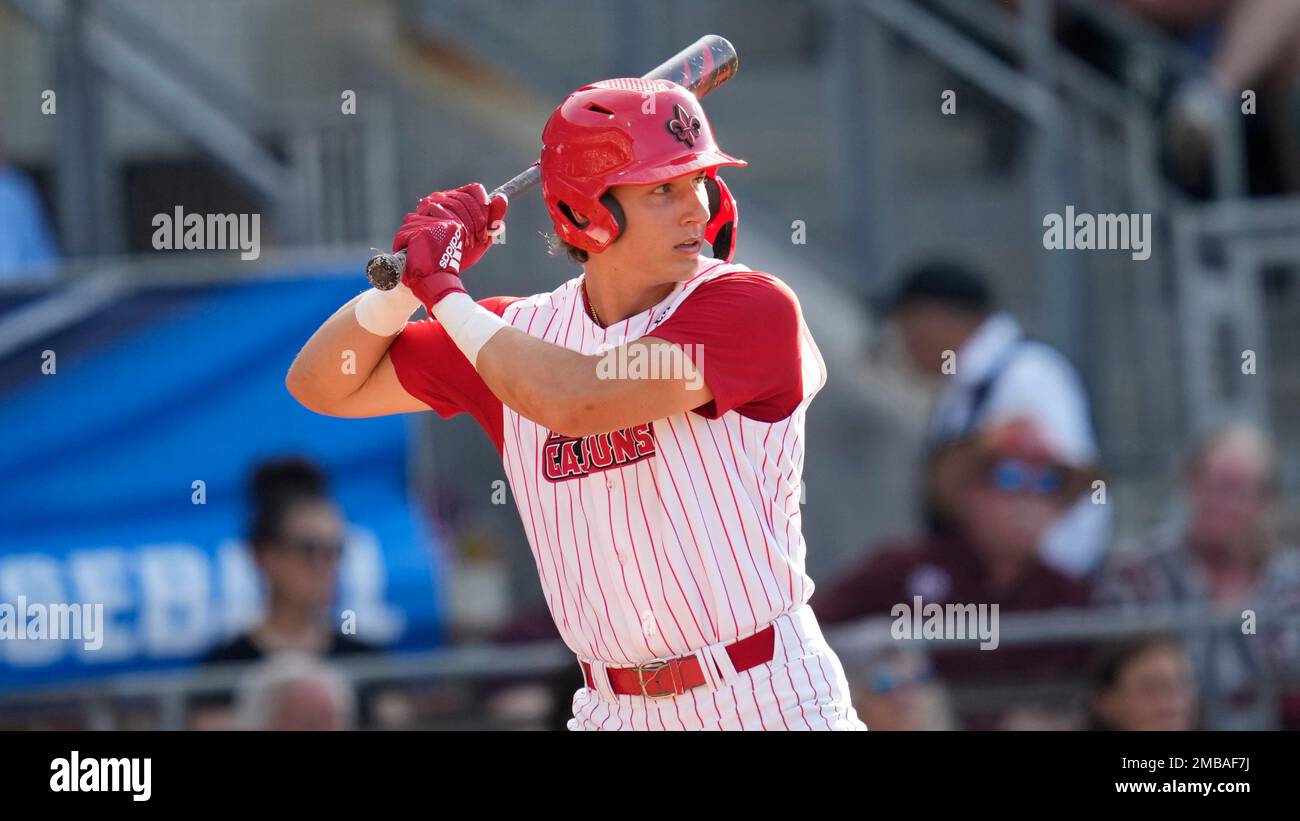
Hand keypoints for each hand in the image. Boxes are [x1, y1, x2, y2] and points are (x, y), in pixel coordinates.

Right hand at [392, 183, 507, 309]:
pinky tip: (452, 242)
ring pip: (452, 205)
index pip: (474, 189)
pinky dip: (451, 231)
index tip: (487, 225)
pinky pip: (438, 217)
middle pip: (464, 198)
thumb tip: (501, 198)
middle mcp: (437, 199)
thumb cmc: (458, 255)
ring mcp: (424, 208)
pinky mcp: (415, 221)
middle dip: (477, 221)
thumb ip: (493, 219)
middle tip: (479, 240)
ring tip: (465, 244)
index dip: (484, 206)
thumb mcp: (481, 238)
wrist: (438, 274)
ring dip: (465, 227)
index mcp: (453, 199)